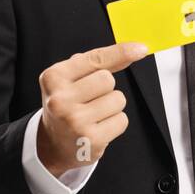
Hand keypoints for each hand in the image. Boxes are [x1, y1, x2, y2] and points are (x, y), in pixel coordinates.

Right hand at [35, 41, 149, 177]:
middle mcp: (60, 99)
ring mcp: (75, 121)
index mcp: (53, 78)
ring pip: (118, 99)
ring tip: (93, 115)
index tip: (140, 49)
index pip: (95, 59)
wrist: (53, 144)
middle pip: (108, 79)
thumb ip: (97, 62)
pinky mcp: (91, 139)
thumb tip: (134, 50)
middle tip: (89, 100)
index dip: (120, 52)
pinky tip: (98, 128)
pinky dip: (115, 123)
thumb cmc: (66, 105)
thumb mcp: (70, 79)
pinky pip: (122, 120)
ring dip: (112, 106)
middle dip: (105, 88)